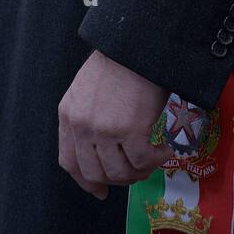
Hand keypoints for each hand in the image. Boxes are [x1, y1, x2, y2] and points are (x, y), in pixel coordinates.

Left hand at [58, 50, 171, 199]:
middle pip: (94, 173)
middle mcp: (81, 126)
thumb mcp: (88, 88)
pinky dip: (156, 161)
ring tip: (153, 160)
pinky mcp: (130, 130)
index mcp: (68, 114)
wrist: (137, 42)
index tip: (100, 191)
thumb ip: (88, 116)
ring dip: (139, 173)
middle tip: (136, 172)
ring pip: (119, 172)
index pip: (69, 161)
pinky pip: (142, 161)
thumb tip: (101, 149)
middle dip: (118, 179)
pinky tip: (164, 151)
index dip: (85, 182)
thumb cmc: (120, 60)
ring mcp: (104, 130)